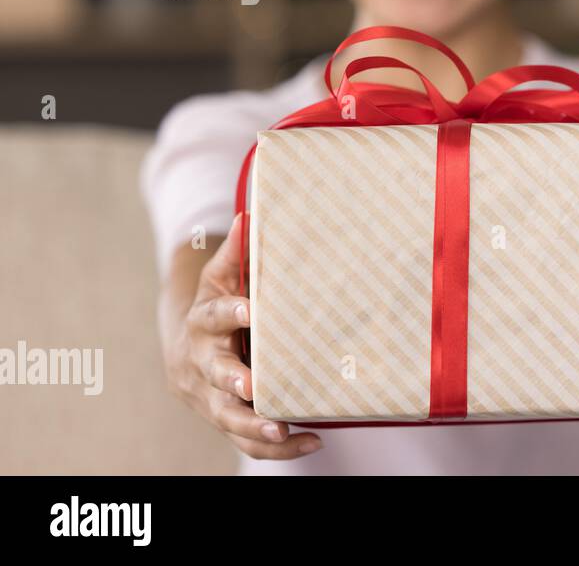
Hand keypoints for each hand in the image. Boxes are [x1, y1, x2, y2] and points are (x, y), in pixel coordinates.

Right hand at [162, 214, 322, 459]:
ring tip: (281, 429)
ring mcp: (212, 396)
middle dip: (232, 381)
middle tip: (251, 386)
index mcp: (204, 322)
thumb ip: (236, 254)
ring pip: (227, 416)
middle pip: (214, 374)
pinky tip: (309, 442)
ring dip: (253, 425)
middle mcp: (204, 363)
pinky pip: (246, 440)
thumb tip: (249, 214)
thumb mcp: (221, 279)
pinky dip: (274, 447)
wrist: (185, 352)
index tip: (250, 309)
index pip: (213, 315)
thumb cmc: (215, 309)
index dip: (230, 312)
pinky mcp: (226, 420)